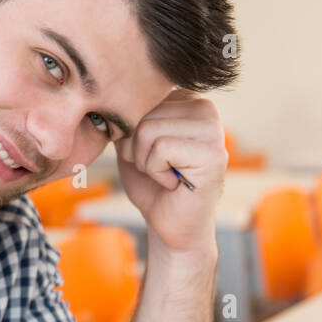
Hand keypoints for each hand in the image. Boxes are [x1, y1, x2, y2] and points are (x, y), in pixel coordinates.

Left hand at [113, 89, 226, 256]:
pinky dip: (157, 172)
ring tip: (166, 175)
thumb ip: (126, 116)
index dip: (131, 135)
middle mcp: (205, 109)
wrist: (167, 225)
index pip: (138, 100)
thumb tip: (107, 97)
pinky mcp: (214, 155)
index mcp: (187, 100)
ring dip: (146, 162)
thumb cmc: (150, 185)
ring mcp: (214, 130)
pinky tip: (173, 183)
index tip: (151, 156)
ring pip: (149, 130)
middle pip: (143, 114)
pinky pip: (162, 149)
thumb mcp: (130, 142)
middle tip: (159, 170)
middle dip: (137, 150)